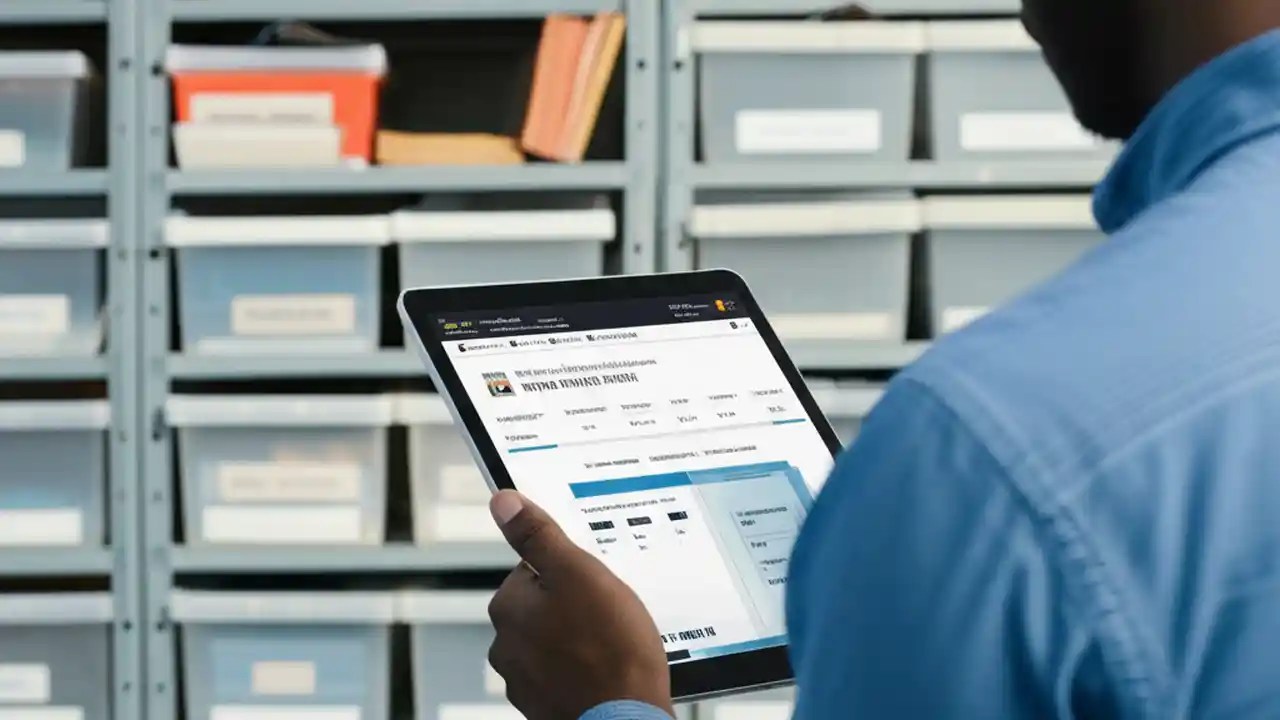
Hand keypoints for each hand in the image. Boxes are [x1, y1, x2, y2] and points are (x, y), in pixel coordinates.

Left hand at [488, 490, 674, 719]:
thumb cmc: (610, 650)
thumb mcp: (579, 573)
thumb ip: (538, 536)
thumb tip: (504, 501)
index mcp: (508, 607)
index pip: (533, 568)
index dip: (570, 571)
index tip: (594, 583)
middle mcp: (505, 645)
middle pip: (543, 606)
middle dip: (574, 607)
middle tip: (608, 615)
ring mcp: (524, 680)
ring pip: (554, 641)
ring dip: (579, 641)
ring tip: (611, 646)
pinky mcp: (545, 706)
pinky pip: (564, 674)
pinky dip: (582, 671)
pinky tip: (607, 671)